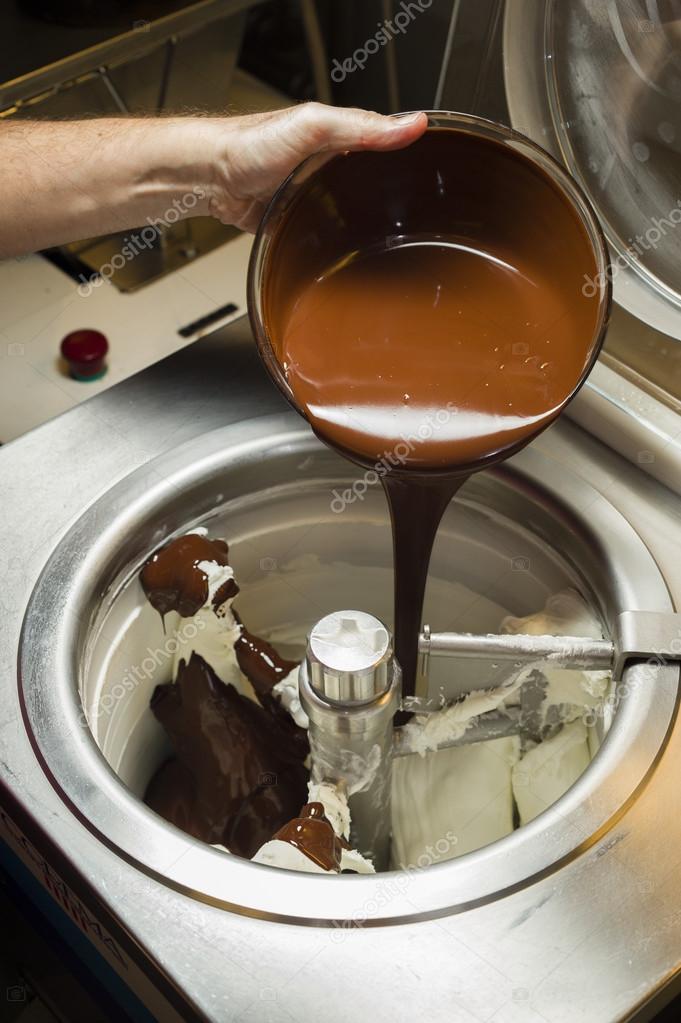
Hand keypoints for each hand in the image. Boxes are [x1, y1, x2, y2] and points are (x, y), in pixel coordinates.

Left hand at [206, 103, 427, 231]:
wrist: (209, 179)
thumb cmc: (248, 146)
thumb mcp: (312, 128)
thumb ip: (361, 127)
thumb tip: (412, 124)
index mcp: (337, 135)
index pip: (385, 140)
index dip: (411, 153)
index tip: (441, 167)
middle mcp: (326, 163)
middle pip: (371, 179)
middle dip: (394, 194)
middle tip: (422, 213)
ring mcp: (312, 193)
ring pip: (351, 207)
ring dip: (368, 221)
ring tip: (396, 237)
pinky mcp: (296, 219)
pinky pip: (326, 231)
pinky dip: (338, 240)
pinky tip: (352, 250)